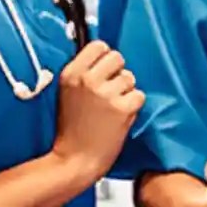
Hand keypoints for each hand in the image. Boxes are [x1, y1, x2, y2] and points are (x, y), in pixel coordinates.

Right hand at [51, 40, 145, 181]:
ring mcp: (105, 94)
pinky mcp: (122, 108)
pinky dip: (133, 106)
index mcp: (71, 74)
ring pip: (130, 77)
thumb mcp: (67, 93)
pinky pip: (139, 95)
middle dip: (117, 72)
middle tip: (110, 90)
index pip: (98, 46)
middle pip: (117, 57)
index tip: (104, 68)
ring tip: (112, 108)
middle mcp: (88, 80)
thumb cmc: (72, 129)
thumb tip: (103, 55)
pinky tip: (120, 117)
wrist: (74, 160)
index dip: (105, 57)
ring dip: (126, 91)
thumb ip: (83, 73)